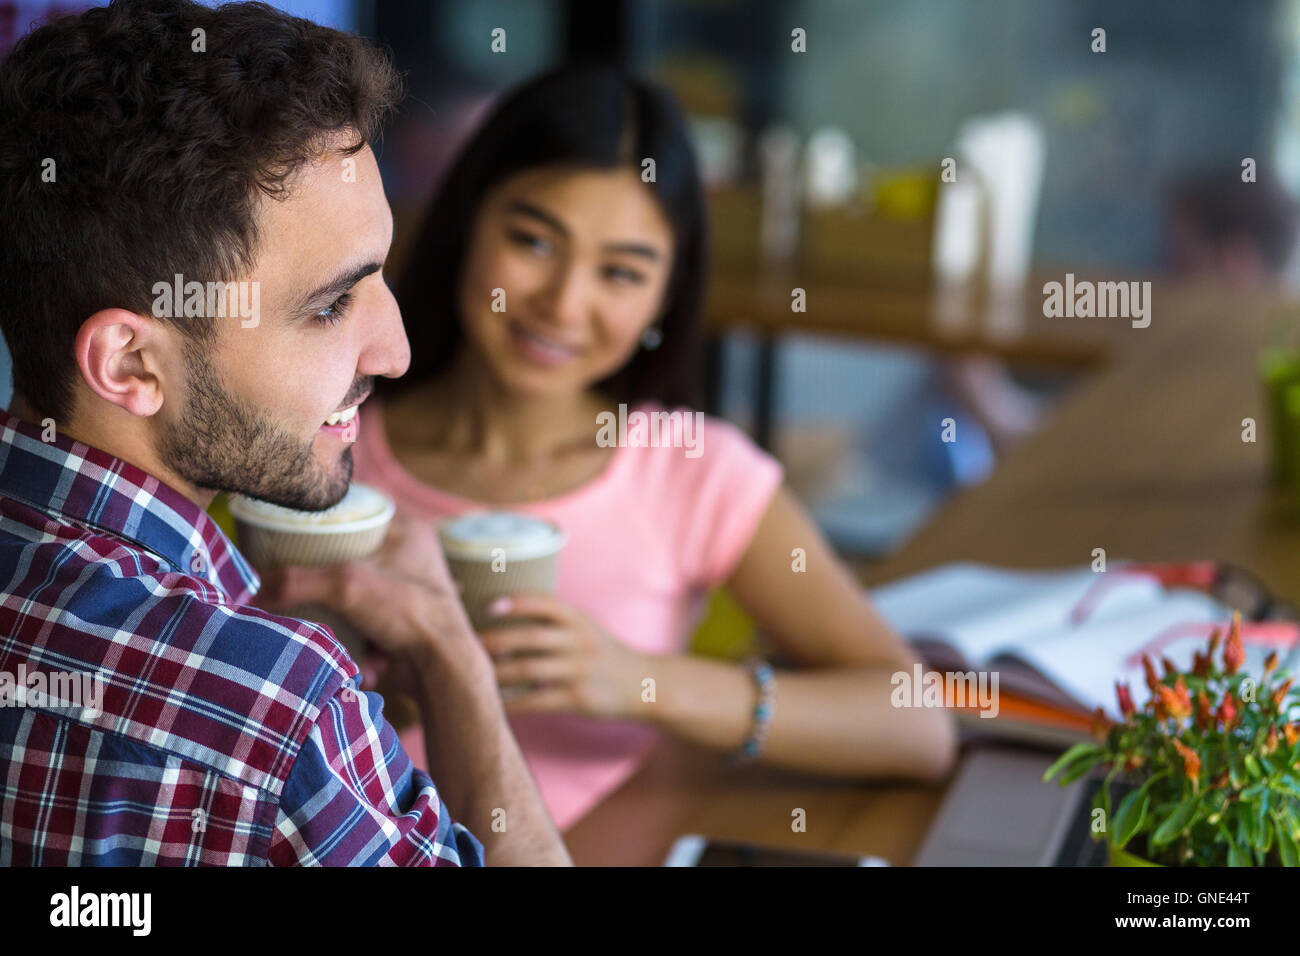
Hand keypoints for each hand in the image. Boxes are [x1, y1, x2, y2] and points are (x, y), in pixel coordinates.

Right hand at [253, 512, 491, 692]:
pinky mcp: (403, 624)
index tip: (286, 538)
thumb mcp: (345, 585)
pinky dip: (357, 640)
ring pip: (353, 596)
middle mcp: (411, 555)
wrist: (444, 668)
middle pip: (347, 559)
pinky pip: (365, 624)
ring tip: (335, 629)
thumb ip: (295, 581)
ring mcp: (407, 591)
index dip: (319, 524)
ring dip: (341, 618)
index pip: (352, 513)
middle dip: (324, 583)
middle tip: (295, 590)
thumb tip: (251, 591)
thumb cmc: (409, 613)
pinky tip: (361, 652)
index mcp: (406, 529)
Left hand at [479, 592, 648, 719]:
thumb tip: (498, 615)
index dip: (518, 602)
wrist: (645, 684)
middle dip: (496, 640)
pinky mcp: (579, 699)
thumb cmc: (604, 654)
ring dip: (497, 673)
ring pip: (530, 670)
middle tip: (468, 644)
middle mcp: (581, 641)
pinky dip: (512, 703)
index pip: (547, 603)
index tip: (490, 605)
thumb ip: (553, 620)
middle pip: (532, 637)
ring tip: (472, 674)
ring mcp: (581, 671)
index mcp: (580, 620)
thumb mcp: (587, 628)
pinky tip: (494, 704)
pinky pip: (537, 701)